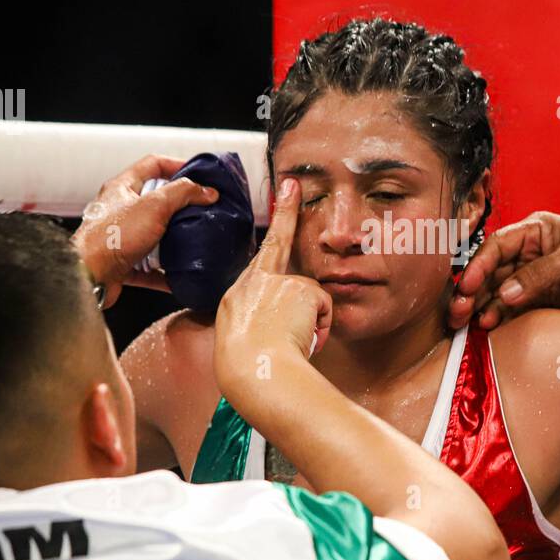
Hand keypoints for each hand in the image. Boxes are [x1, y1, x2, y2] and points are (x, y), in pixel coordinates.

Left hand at [70, 154, 218, 307]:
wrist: (89, 276)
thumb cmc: (111, 237)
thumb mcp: (154, 205)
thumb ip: (182, 193)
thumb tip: (205, 190)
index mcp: (122, 188)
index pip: (153, 165)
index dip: (177, 165)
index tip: (200, 174)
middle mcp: (121, 211)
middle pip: (157, 202)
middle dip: (181, 207)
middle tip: (202, 210)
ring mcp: (123, 238)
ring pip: (156, 235)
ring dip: (175, 240)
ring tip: (194, 241)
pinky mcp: (124, 263)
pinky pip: (151, 267)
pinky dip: (167, 272)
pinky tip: (180, 274)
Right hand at [213, 178, 332, 404]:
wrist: (253, 374)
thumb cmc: (249, 373)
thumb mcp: (245, 346)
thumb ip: (262, 325)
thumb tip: (287, 324)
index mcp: (236, 299)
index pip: (256, 260)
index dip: (272, 228)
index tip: (284, 192)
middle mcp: (251, 284)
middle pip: (278, 252)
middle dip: (286, 217)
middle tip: (291, 185)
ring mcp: (275, 282)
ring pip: (310, 299)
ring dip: (310, 323)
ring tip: (292, 344)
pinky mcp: (298, 287)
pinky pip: (324, 308)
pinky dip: (321, 327)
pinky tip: (303, 339)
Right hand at [448, 211, 559, 329]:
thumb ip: (542, 274)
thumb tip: (506, 293)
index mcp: (535, 232)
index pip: (497, 247)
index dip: (478, 266)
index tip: (466, 287)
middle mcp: (529, 254)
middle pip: (491, 272)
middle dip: (472, 292)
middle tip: (457, 313)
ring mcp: (535, 279)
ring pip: (498, 293)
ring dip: (481, 307)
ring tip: (467, 325)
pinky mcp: (543, 300)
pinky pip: (513, 309)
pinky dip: (499, 318)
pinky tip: (487, 328)